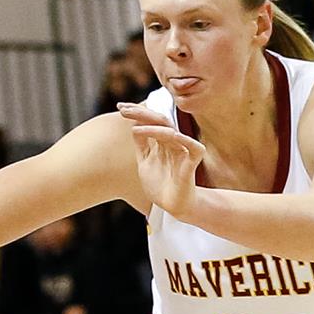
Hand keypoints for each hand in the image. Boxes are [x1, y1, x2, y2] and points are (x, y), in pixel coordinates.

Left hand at [119, 102, 202, 217]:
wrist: (173, 206)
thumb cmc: (160, 185)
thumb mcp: (145, 162)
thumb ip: (142, 145)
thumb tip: (134, 126)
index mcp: (161, 142)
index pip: (150, 121)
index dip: (136, 112)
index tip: (120, 106)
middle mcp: (172, 143)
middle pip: (160, 121)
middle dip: (141, 113)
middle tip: (123, 109)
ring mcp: (182, 151)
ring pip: (171, 133)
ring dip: (153, 128)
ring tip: (135, 127)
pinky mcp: (192, 163)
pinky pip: (193, 147)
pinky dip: (183, 139)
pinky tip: (171, 134)